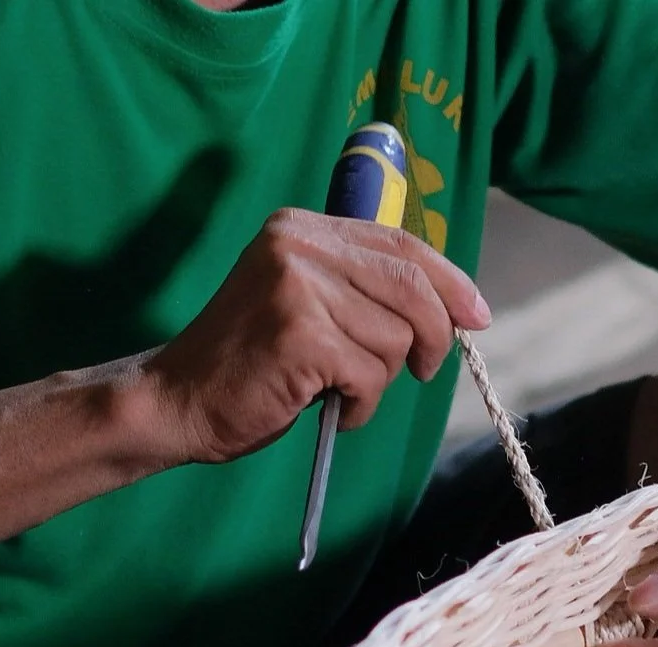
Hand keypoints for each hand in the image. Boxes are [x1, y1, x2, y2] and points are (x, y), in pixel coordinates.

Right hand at [142, 210, 490, 465]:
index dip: (450, 282)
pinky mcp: (300, 335)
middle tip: (420, 371)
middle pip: (412, 289)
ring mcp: (298, 287)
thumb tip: (450, 305)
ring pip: (395, 337)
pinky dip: (362, 404)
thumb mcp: (307, 305)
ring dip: (381, 379)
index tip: (477, 316)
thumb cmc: (251, 364)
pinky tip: (332, 408)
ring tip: (340, 389)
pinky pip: (371, 375)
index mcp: (305, 227)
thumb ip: (361, 290)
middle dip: (432, 337)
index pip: (402, 244)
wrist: (180, 399)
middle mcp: (300, 245)